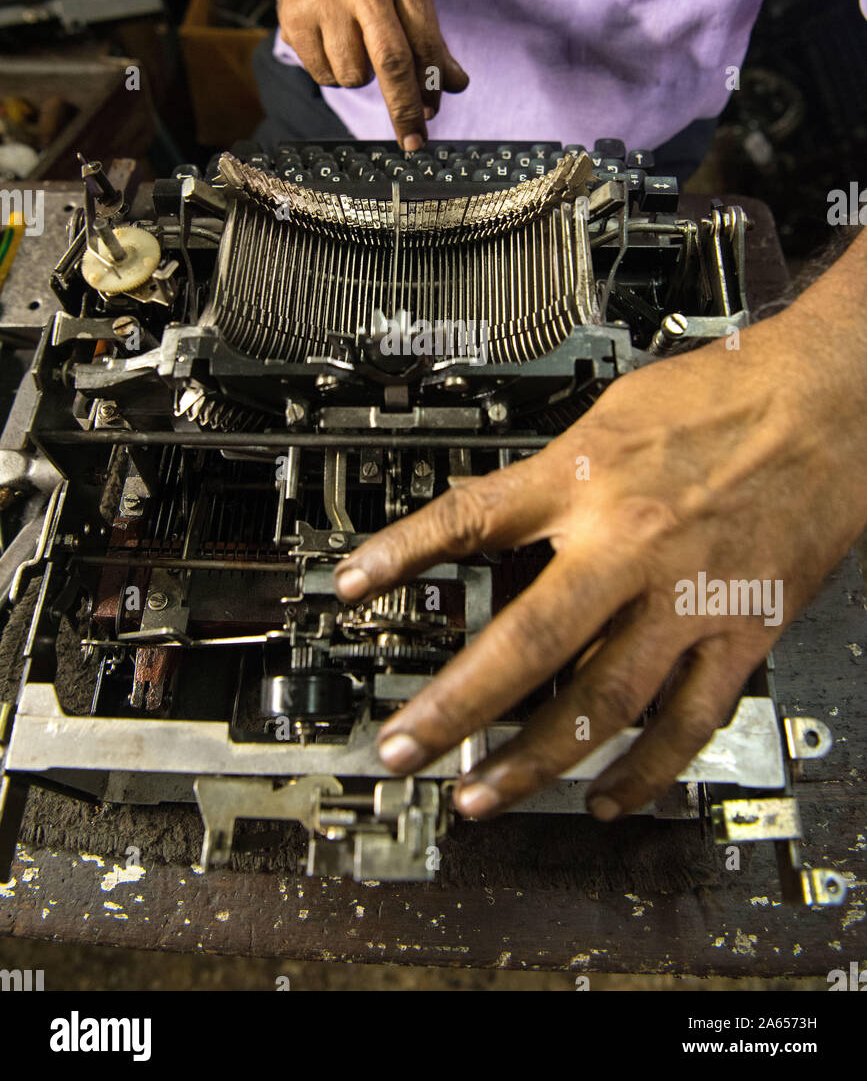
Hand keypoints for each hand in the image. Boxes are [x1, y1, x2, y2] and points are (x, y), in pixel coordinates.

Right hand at [273, 0, 468, 149]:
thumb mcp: (406, 0)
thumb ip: (431, 43)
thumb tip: (455, 85)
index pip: (425, 41)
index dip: (430, 85)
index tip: (431, 115)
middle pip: (392, 60)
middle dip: (405, 107)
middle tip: (414, 141)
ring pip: (355, 75)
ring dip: (360, 78)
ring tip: (353, 48)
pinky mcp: (294, 17)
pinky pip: (324, 75)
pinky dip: (333, 74)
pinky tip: (329, 46)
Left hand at [334, 303, 865, 820]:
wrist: (829, 401)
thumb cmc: (724, 394)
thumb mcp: (612, 414)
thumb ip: (553, 476)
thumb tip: (497, 519)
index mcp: (589, 479)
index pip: (471, 519)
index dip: (400, 552)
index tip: (347, 587)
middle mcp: (631, 544)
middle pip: (525, 643)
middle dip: (454, 707)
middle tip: (403, 748)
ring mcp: (688, 598)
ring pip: (601, 702)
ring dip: (536, 760)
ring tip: (483, 794)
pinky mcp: (742, 632)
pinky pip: (688, 720)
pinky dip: (646, 771)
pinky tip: (608, 796)